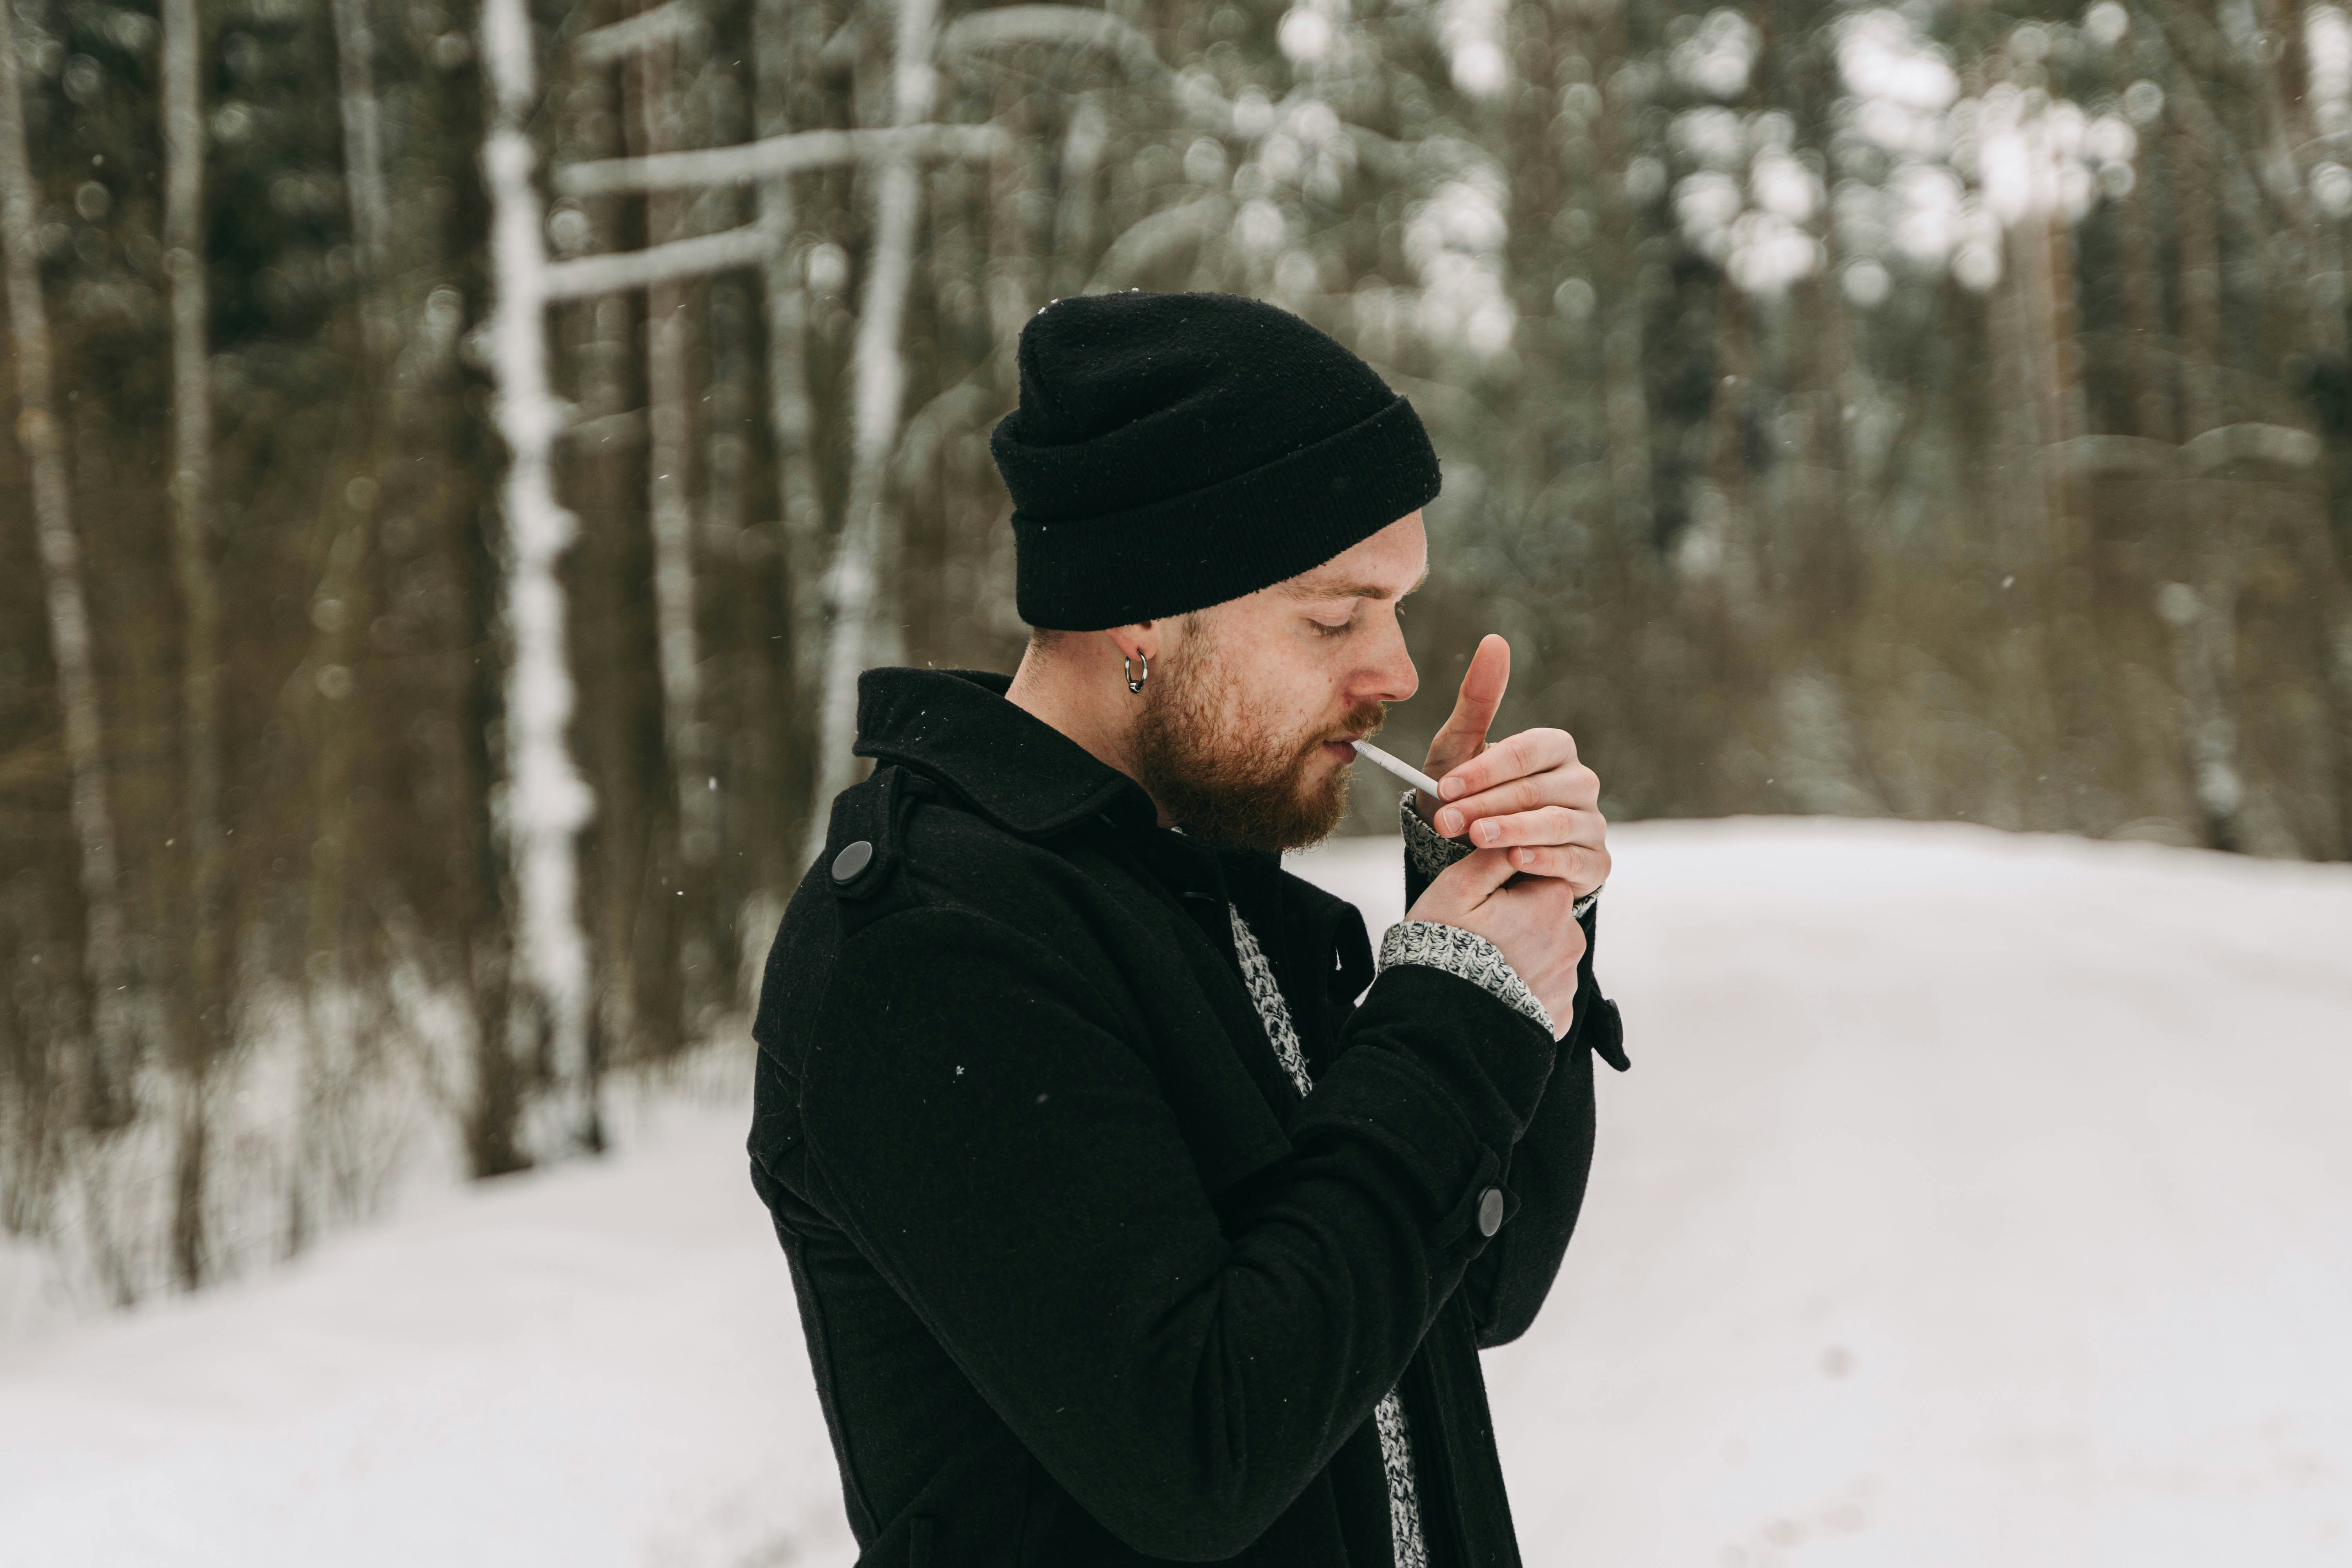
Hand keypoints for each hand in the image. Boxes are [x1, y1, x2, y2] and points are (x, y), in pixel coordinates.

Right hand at [1404, 847, 1586, 1032]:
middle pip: (1544, 915)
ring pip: (1545, 954)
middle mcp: (1570, 939)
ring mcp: (1567, 982)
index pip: (1537, 875)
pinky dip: (1524, 990)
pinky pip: (1544, 992)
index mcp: (1551, 901)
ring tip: (1484, 967)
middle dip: (1517, 920)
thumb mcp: (1457, 888)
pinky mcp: (1560, 1014)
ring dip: (1522, 955)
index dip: (1505, 886)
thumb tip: (1514, 835)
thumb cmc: (1444, 945)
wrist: (1442, 1022)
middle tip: (1477, 936)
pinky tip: (1495, 994)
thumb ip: (1491, 856)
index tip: (1479, 903)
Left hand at [1417, 634, 1609, 899]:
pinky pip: (1576, 860)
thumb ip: (1478, 699)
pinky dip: (1546, 860)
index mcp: (1554, 749)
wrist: (1468, 855)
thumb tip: (1495, 640)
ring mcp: (1591, 823)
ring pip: (1557, 823)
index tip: (1445, 786)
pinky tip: (1517, 859)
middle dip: (1488, 804)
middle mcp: (1580, 782)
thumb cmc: (1466, 795)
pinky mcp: (1594, 863)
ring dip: (1513, 830)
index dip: (1485, 769)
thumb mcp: (1459, 749)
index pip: (1527, 752)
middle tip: (1448, 820)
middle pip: (1538, 790)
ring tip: (1477, 839)